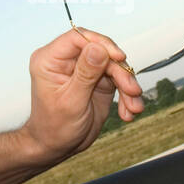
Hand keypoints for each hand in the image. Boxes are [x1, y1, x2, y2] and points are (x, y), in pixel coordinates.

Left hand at [20, 27, 144, 162]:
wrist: (57, 147)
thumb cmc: (54, 127)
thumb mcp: (71, 102)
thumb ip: (85, 74)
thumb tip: (98, 48)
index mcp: (50, 59)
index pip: (78, 37)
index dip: (101, 43)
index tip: (119, 57)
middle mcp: (68, 60)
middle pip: (102, 51)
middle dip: (121, 72)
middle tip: (132, 91)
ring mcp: (85, 69)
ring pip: (114, 66)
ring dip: (128, 86)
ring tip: (133, 108)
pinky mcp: (98, 80)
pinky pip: (119, 80)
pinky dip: (127, 96)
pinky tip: (128, 112)